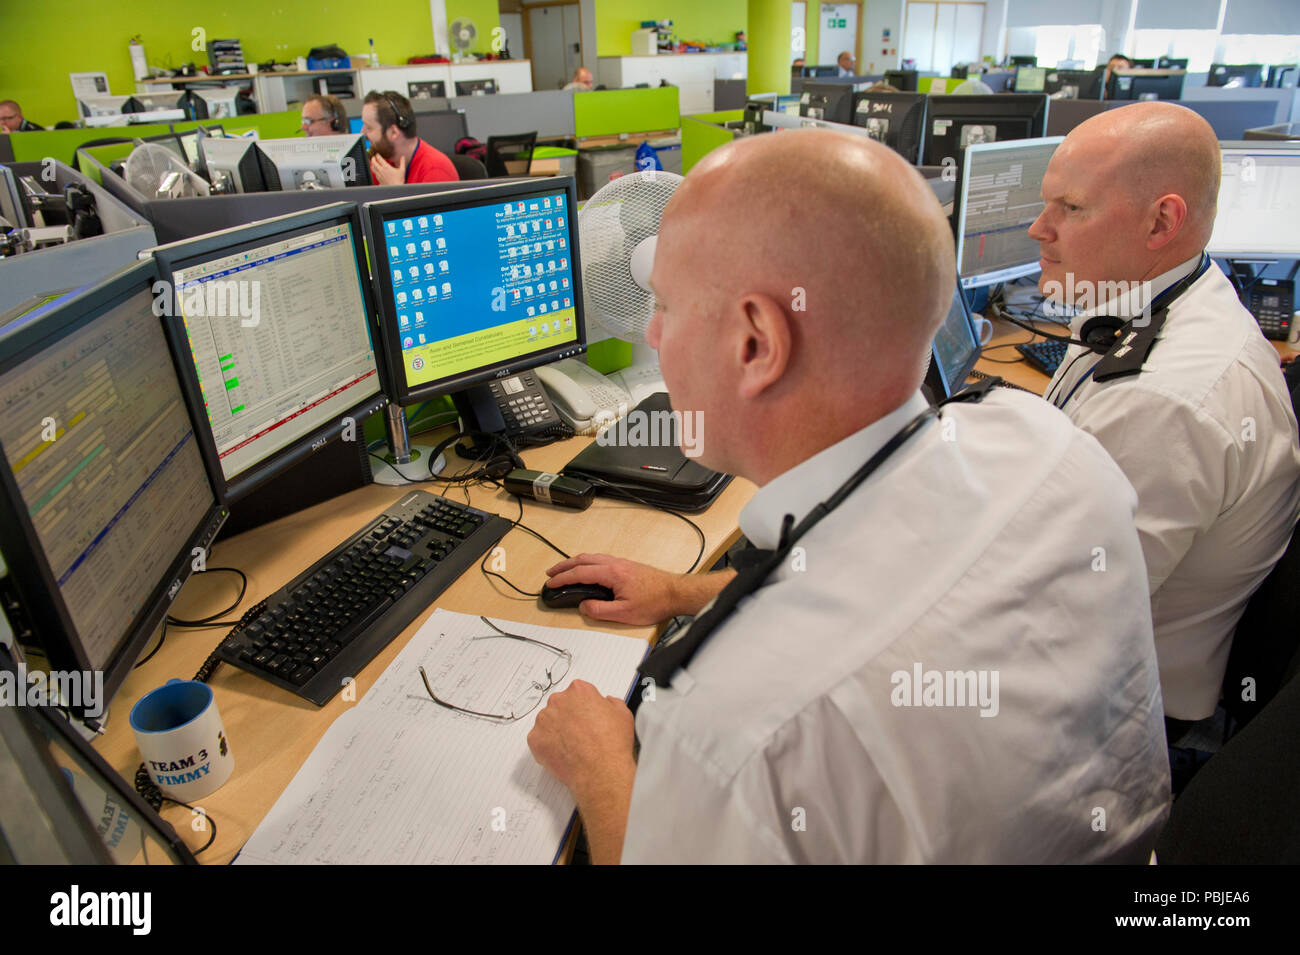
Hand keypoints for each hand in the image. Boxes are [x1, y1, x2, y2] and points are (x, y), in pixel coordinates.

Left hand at [369, 152, 405, 185]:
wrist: (395, 189)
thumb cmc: (399, 180)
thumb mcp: (402, 170)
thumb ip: (402, 162)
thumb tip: (403, 157)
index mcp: (386, 167)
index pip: (379, 158)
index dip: (377, 155)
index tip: (377, 154)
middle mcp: (381, 170)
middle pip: (373, 162)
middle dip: (373, 158)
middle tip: (373, 157)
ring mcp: (379, 175)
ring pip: (372, 168)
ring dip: (372, 164)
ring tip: (373, 162)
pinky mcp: (379, 179)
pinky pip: (374, 173)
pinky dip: (374, 170)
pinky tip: (376, 170)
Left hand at [527, 680, 635, 862]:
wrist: (602, 772)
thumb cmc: (615, 746)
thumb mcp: (624, 715)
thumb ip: (611, 705)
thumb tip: (607, 705)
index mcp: (582, 691)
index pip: (578, 693)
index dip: (584, 709)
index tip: (587, 720)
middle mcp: (559, 702)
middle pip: (560, 707)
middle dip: (568, 720)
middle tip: (581, 738)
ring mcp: (545, 722)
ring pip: (548, 724)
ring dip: (556, 735)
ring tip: (573, 752)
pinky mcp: (536, 741)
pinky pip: (539, 742)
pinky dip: (547, 749)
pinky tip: (563, 759)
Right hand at [546, 553, 730, 623]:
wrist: (676, 593)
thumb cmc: (655, 602)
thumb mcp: (624, 613)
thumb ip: (600, 611)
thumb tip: (584, 606)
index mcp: (612, 573)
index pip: (580, 573)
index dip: (562, 578)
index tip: (550, 583)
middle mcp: (615, 563)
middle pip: (583, 560)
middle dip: (564, 566)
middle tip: (550, 573)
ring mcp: (622, 562)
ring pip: (592, 557)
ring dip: (575, 563)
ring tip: (564, 570)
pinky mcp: (627, 565)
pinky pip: (601, 559)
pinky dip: (587, 562)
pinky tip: (587, 570)